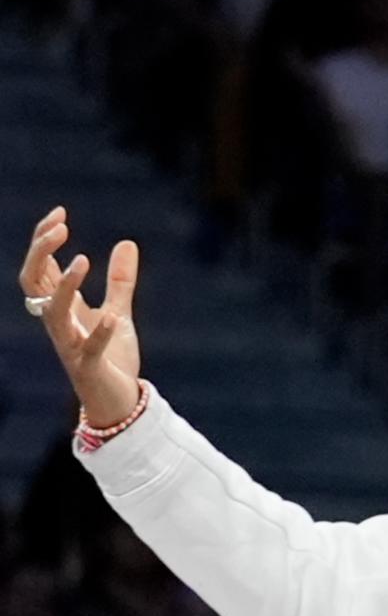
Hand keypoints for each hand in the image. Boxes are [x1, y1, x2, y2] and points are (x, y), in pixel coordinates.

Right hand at [18, 207, 143, 424]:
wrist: (118, 401)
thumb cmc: (111, 358)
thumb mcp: (118, 311)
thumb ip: (120, 281)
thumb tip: (126, 242)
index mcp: (62, 308)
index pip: (41, 268)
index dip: (43, 240)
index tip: (59, 213)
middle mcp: (58, 323)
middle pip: (32, 283)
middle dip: (40, 253)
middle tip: (58, 227)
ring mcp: (70, 345)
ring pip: (53, 312)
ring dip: (65, 286)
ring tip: (82, 260)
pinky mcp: (88, 366)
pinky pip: (88, 348)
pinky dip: (98, 332)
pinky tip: (111, 316)